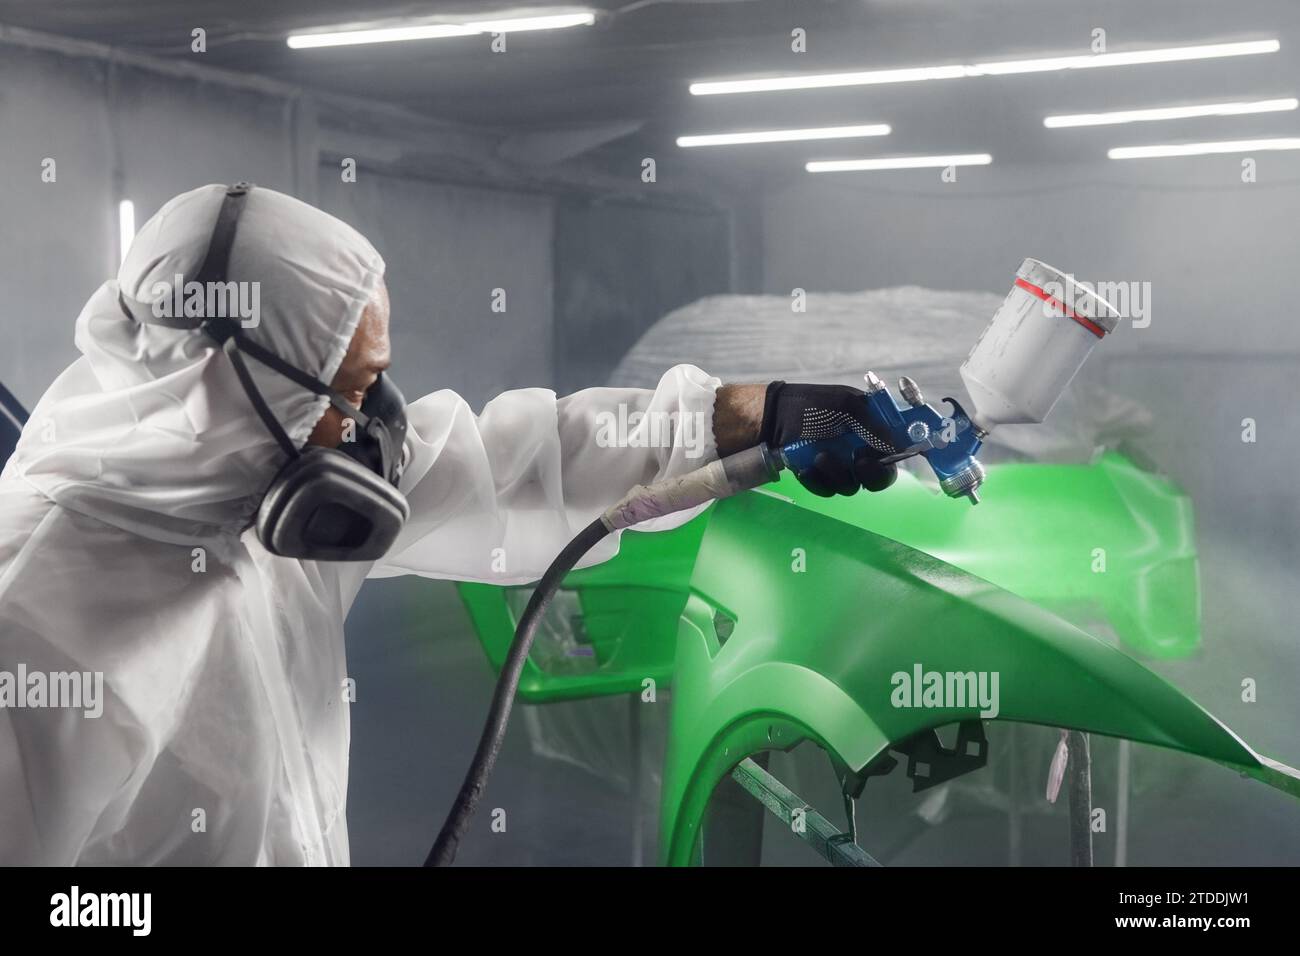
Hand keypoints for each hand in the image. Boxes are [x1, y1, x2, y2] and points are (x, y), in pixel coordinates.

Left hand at [760, 382, 898, 496]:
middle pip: (878, 477)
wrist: (770, 419)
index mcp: (869, 429)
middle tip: (857, 463)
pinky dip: (817, 481)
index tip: (880, 457)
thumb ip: (873, 424)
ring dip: (837, 473)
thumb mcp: (844, 404)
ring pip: (851, 486)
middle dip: (869, 474)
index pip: (894, 451)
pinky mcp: (819, 478)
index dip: (892, 459)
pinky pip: (827, 490)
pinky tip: (805, 469)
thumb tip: (895, 446)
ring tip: (819, 457)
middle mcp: (857, 449)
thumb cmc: (809, 406)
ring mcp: (838, 465)